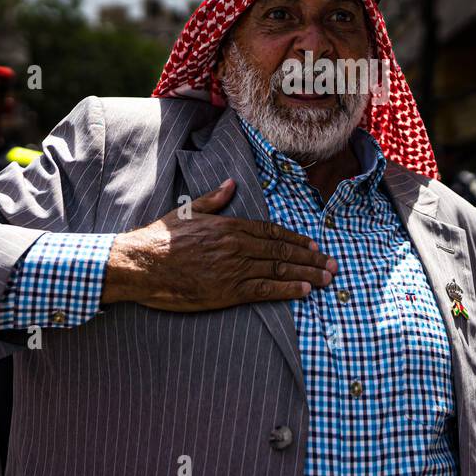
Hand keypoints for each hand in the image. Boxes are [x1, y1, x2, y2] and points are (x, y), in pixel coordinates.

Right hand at [103, 178, 336, 311]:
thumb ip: (214, 199)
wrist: (142, 264)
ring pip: (279, 270)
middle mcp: (237, 246)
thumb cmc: (160, 239)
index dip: (296, 240)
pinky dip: (287, 290)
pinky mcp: (228, 291)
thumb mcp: (188, 211)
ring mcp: (234, 269)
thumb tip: (231, 184)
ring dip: (307, 274)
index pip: (272, 232)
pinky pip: (265, 290)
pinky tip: (304, 291)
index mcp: (230, 226)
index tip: (314, 246)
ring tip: (326, 279)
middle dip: (311, 258)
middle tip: (333, 265)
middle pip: (282, 251)